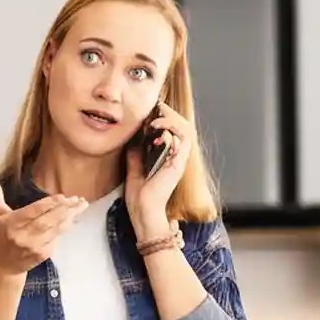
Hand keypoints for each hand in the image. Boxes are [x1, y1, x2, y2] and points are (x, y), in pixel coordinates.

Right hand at [0, 177, 87, 274]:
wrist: (3, 266)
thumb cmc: (0, 236)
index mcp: (12, 224)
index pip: (34, 211)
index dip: (50, 203)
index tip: (63, 196)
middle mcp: (24, 236)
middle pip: (49, 220)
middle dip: (65, 209)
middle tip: (78, 199)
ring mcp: (35, 247)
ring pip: (56, 229)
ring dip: (71, 217)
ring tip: (82, 206)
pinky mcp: (43, 254)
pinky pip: (57, 238)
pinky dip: (65, 228)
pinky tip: (73, 218)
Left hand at [125, 101, 194, 241]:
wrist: (143, 211)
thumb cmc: (140, 196)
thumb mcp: (134, 168)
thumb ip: (137, 153)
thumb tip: (133, 139)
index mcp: (168, 159)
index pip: (173, 131)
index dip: (165, 118)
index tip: (149, 113)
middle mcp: (176, 158)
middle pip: (182, 126)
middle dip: (169, 114)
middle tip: (155, 109)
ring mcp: (179, 159)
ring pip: (185, 128)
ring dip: (171, 118)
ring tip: (156, 117)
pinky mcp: (179, 162)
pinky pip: (183, 137)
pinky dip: (171, 127)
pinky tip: (156, 126)